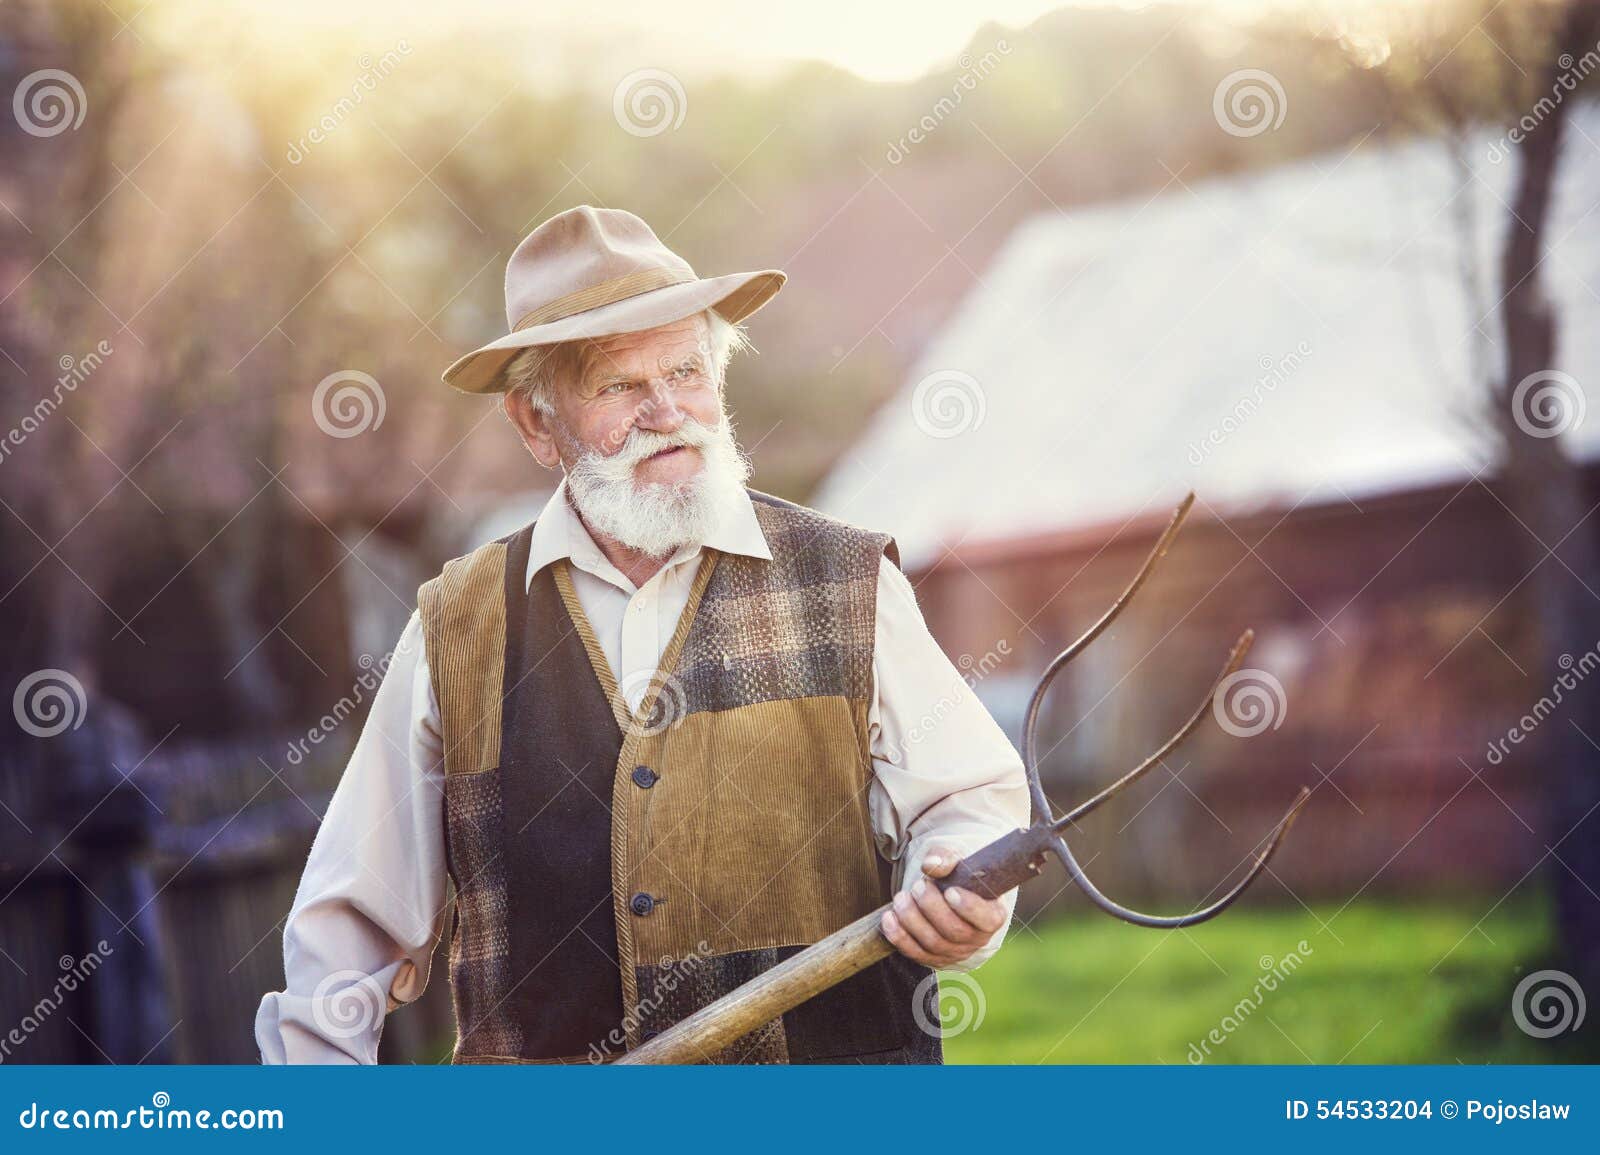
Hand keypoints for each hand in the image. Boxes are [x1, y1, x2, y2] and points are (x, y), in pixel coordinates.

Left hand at [879, 846, 1006, 967]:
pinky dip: (898, 937)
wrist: (948, 892)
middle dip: (931, 907)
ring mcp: (955, 952)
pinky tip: (889, 917)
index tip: (950, 891)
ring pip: (932, 943)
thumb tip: (932, 865)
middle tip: (918, 886)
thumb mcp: (957, 859)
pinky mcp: (934, 959)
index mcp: (992, 914)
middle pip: (954, 931)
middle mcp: (977, 938)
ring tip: (901, 897)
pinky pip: (915, 953)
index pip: (987, 919)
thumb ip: (947, 857)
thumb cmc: (958, 875)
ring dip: (911, 919)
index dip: (968, 907)